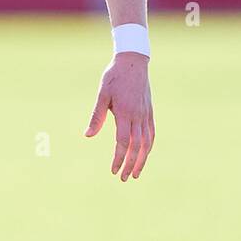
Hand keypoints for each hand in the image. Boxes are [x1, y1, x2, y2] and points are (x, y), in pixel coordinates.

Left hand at [85, 53, 154, 180]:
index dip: (118, 158)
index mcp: (125, 113)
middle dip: (130, 165)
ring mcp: (146, 114)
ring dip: (142, 160)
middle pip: (137, 147)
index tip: (113, 170)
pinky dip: (149, 147)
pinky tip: (145, 155)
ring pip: (147, 143)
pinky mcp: (149, 112)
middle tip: (123, 178)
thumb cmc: (114, 77)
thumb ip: (96, 116)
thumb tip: (88, 135)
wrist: (133, 62)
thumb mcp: (102, 94)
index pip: (123, 142)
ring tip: (135, 173)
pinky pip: (151, 133)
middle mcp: (138, 116)